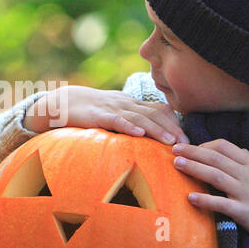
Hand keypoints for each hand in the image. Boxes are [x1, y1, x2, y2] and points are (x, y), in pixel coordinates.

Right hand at [23, 85, 188, 144]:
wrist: (59, 103)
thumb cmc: (89, 114)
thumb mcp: (114, 117)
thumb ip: (131, 125)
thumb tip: (149, 143)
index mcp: (131, 104)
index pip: (159, 110)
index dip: (175, 123)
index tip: (188, 140)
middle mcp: (125, 104)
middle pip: (155, 113)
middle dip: (173, 128)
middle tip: (187, 145)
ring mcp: (111, 108)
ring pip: (139, 117)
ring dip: (157, 129)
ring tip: (172, 142)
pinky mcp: (96, 115)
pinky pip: (115, 119)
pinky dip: (128, 126)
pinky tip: (139, 134)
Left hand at [172, 139, 248, 247]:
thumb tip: (237, 150)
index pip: (225, 146)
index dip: (204, 145)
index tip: (190, 147)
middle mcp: (248, 175)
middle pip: (216, 158)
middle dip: (193, 152)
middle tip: (174, 150)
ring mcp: (246, 193)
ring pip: (215, 176)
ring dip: (194, 168)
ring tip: (177, 164)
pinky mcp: (244, 212)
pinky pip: (221, 204)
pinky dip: (205, 200)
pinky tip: (190, 198)